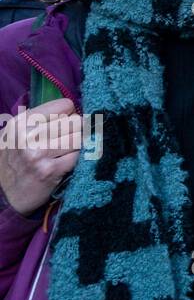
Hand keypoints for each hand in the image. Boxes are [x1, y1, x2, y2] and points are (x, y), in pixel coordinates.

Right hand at [0, 99, 82, 216]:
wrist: (4, 193)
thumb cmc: (15, 159)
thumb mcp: (17, 133)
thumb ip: (41, 118)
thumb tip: (75, 108)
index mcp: (20, 122)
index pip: (65, 105)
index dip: (69, 114)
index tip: (64, 124)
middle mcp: (28, 136)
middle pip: (76, 121)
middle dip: (76, 130)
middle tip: (66, 140)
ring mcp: (38, 153)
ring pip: (80, 138)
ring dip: (77, 146)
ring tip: (64, 152)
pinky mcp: (49, 170)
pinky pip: (78, 156)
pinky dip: (75, 160)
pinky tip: (63, 163)